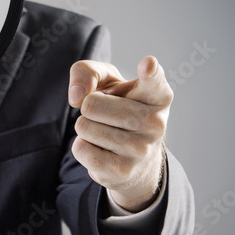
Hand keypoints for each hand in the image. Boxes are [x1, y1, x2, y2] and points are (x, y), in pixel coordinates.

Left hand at [67, 56, 171, 211]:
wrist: (135, 159)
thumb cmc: (119, 108)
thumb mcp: (107, 82)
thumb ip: (88, 72)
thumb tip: (77, 96)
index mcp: (158, 96)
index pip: (154, 80)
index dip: (149, 71)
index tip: (148, 64)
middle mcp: (155, 123)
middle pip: (92, 103)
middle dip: (88, 106)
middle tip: (107, 114)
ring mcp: (140, 149)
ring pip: (83, 126)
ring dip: (86, 127)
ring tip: (106, 131)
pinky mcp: (122, 171)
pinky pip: (80, 149)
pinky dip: (82, 146)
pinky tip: (101, 149)